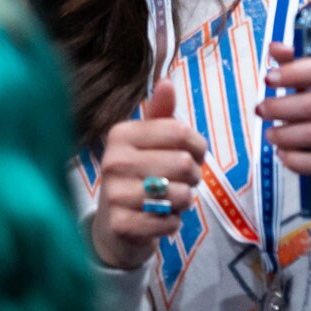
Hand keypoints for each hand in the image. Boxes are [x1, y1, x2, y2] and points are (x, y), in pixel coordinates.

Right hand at [90, 81, 207, 270]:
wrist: (112, 228)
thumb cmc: (137, 177)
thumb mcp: (148, 143)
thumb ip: (161, 115)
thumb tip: (166, 82)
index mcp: (121, 134)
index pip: (180, 131)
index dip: (198, 146)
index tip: (193, 155)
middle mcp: (113, 161)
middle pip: (184, 163)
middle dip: (193, 177)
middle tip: (183, 182)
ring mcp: (115, 194)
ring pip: (180, 194)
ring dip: (184, 201)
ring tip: (170, 200)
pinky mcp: (121, 225)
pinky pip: (170, 222)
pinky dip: (173, 223)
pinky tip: (158, 219)